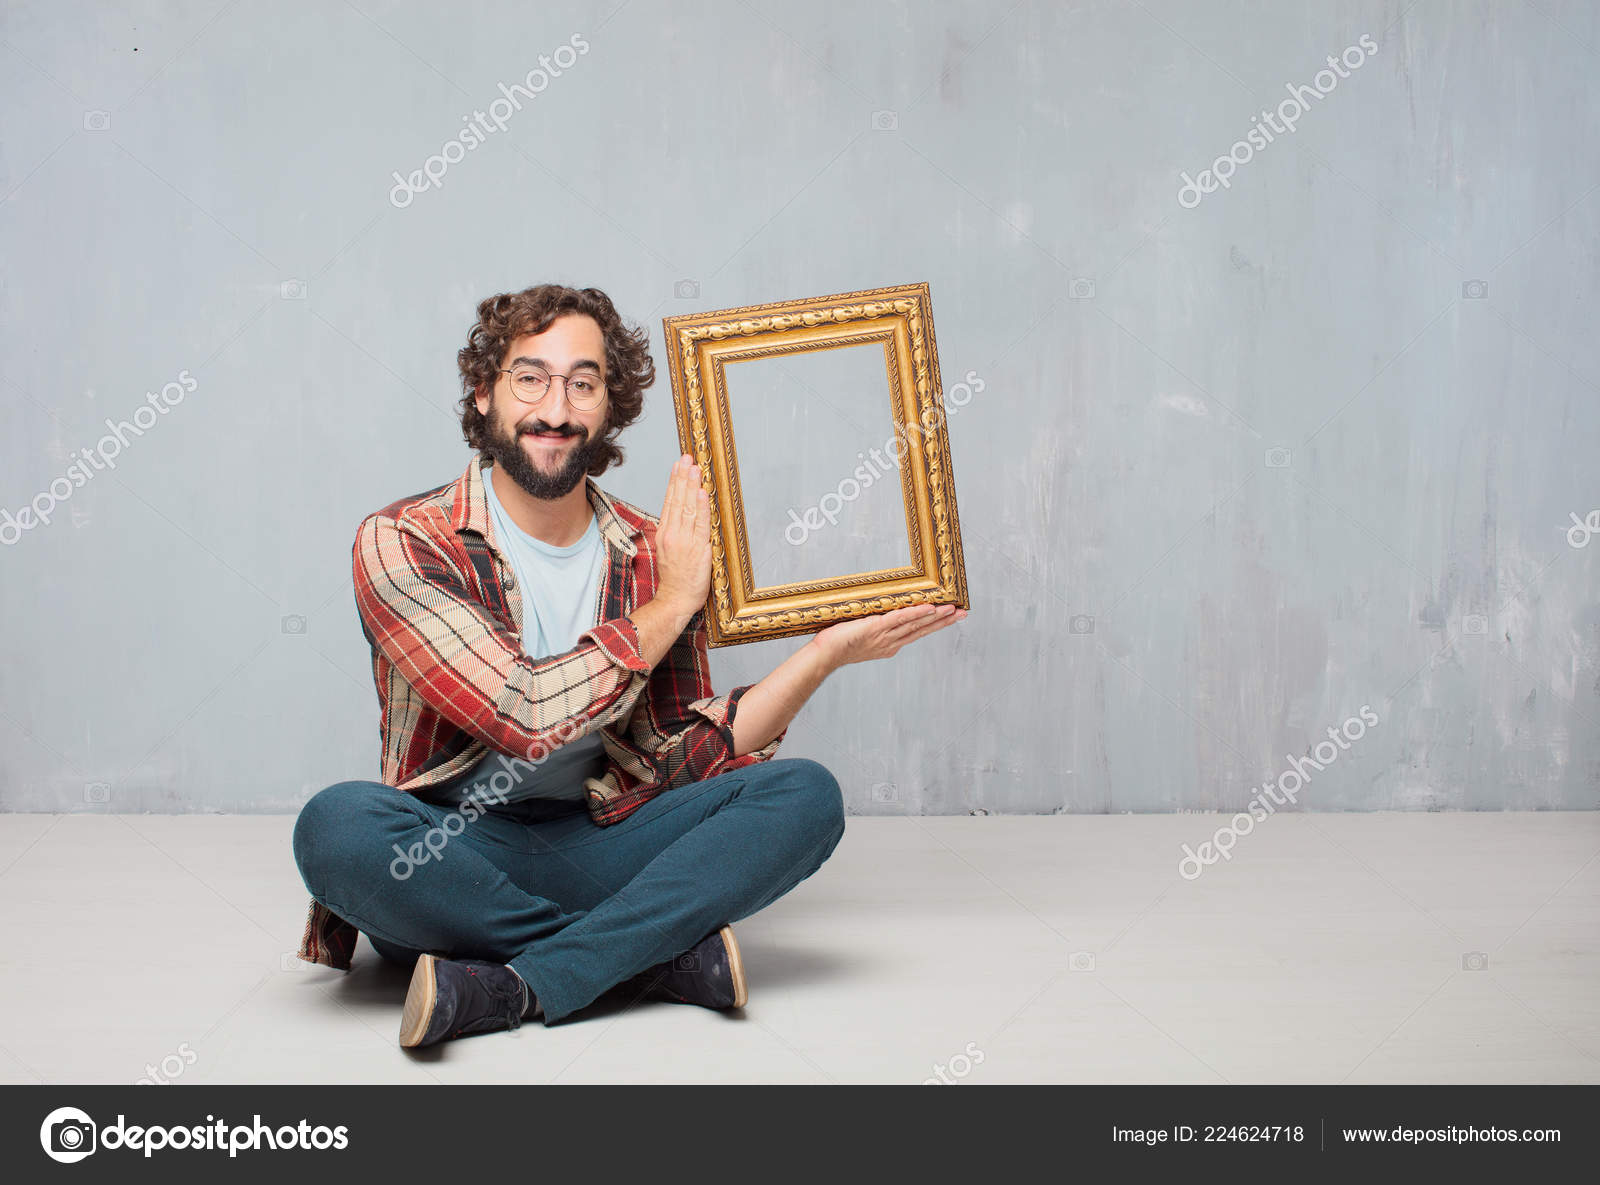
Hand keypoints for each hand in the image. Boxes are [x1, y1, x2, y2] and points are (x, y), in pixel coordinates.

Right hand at [651, 454, 711, 623]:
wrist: (675, 600)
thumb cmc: (674, 579)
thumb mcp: (668, 551)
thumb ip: (674, 533)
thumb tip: (682, 517)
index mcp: (665, 533)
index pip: (670, 502)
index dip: (674, 482)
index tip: (678, 465)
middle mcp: (673, 534)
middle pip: (678, 500)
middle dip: (683, 477)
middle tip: (687, 457)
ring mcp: (685, 540)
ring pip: (689, 508)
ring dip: (692, 486)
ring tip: (695, 468)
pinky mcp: (698, 549)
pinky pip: (701, 524)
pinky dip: (702, 507)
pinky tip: (703, 493)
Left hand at [808, 603, 966, 670]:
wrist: (823, 655)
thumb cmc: (835, 644)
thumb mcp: (860, 636)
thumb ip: (871, 627)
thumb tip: (876, 614)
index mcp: (888, 645)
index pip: (915, 633)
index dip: (934, 625)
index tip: (950, 617)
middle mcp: (890, 642)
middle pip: (922, 629)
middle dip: (944, 622)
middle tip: (962, 613)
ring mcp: (885, 636)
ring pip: (916, 624)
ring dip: (936, 617)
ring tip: (953, 609)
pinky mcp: (876, 627)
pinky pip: (900, 619)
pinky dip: (916, 613)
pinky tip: (930, 608)